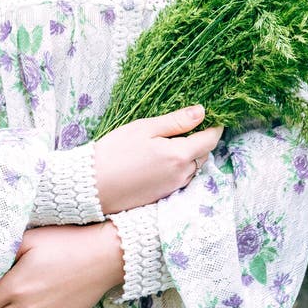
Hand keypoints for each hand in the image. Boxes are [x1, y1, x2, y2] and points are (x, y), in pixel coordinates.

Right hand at [94, 104, 222, 213]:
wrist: (93, 185)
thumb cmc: (116, 151)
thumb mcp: (145, 128)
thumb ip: (176, 121)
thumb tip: (202, 112)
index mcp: (180, 155)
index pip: (210, 139)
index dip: (215, 126)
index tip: (214, 116)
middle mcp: (182, 174)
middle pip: (203, 154)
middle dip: (201, 139)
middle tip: (189, 124)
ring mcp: (173, 187)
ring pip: (193, 167)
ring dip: (190, 154)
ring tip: (171, 141)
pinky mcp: (163, 196)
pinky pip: (181, 178)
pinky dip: (179, 166)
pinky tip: (161, 158)